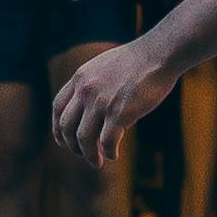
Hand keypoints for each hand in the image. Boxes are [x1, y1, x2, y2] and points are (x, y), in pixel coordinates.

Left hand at [55, 34, 170, 170]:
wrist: (159, 54)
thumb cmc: (139, 61)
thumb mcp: (105, 67)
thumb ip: (94, 86)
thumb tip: (95, 114)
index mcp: (81, 78)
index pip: (58, 107)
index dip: (57, 128)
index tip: (63, 140)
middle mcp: (85, 90)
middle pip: (66, 126)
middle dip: (72, 145)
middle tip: (83, 154)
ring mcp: (101, 102)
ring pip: (83, 138)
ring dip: (89, 155)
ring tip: (98, 162)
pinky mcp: (119, 113)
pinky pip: (106, 142)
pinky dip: (108, 152)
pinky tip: (114, 155)